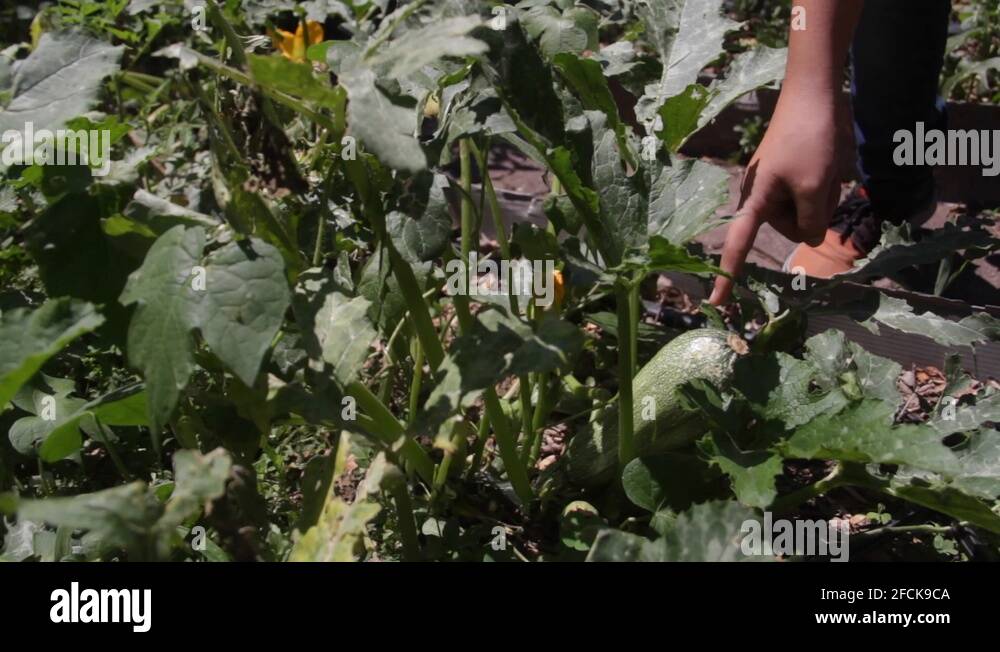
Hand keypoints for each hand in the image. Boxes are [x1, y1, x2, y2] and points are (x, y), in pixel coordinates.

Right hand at [708, 93, 841, 304]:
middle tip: (820, 184)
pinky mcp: (790, 179)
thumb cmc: (808, 140)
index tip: (715, 304)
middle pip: (788, 229)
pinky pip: (808, 200)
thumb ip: (812, 222)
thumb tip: (813, 238)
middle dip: (810, 216)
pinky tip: (825, 170)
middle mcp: (760, 198)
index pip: (737, 247)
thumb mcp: (814, 186)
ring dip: (820, 202)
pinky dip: (821, 192)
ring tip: (823, 171)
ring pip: (803, 217)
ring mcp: (776, 188)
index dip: (727, 277)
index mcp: (754, 201)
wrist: (814, 96)